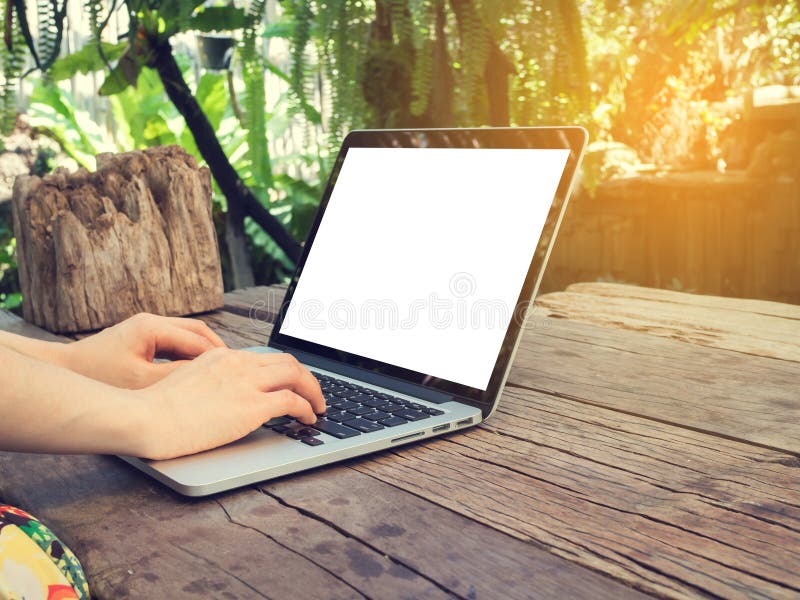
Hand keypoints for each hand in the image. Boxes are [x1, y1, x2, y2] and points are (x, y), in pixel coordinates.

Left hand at [61, 313, 225, 388]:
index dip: (219, 357)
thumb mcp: (142, 381)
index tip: (236, 372)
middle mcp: (151, 322)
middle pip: (197, 332)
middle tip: (233, 370)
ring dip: (203, 354)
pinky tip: (194, 374)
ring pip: (187, 337)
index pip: (199, 339)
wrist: (65, 371)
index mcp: (152, 327)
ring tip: (218, 374)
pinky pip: (174, 344)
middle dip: (216, 351)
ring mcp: (146, 329)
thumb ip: (177, 376)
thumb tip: (207, 375)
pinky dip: (187, 357)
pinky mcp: (141, 339)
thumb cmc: (98, 375)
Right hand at [131, 348, 325, 459]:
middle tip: (313, 393)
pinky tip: (309, 419)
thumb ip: (209, 381)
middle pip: (286, 361)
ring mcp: (246, 382)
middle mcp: (238, 364)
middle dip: (306, 377)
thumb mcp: (184, 382)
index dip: (284, 370)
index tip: (291, 382)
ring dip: (314, 391)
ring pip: (297, 375)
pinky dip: (307, 409)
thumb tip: (223, 396)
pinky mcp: (252, 405)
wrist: (145, 418)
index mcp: (221, 356)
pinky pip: (293, 401)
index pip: (264, 357)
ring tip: (319, 406)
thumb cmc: (155, 410)